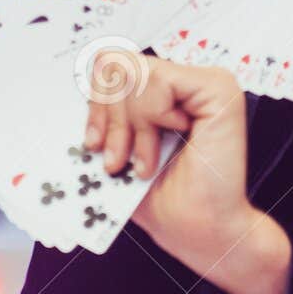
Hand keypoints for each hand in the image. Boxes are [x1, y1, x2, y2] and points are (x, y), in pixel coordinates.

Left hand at [84, 55, 247, 243]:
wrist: (199, 230)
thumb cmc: (165, 200)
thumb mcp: (121, 149)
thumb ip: (107, 114)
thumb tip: (74, 90)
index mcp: (165, 93)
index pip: (115, 63)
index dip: (96, 100)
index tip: (93, 142)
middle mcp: (186, 82)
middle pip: (120, 63)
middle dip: (110, 114)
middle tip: (117, 159)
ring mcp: (204, 82)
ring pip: (136, 72)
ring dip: (132, 123)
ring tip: (145, 161)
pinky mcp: (218, 88)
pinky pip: (158, 79)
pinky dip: (152, 115)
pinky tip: (171, 139)